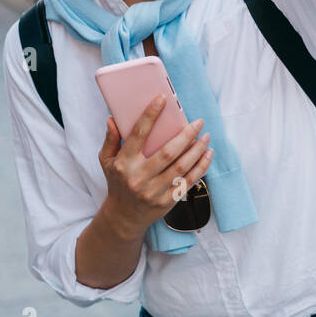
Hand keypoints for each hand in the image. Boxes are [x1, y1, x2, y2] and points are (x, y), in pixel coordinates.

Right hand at [98, 95, 212, 239]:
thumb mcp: (106, 161)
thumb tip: (113, 118)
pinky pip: (188, 181)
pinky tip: (208, 154)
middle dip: (186, 135)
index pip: (138, 135)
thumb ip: (110, 140)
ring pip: (181, 167)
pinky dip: (201, 167)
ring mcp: (154, 191)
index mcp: (124, 163)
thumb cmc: (117, 182)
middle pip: (167, 152)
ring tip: (206, 136)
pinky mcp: (167, 201)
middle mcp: (139, 177)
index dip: (150, 115)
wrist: (123, 217)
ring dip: (197, 150)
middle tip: (199, 122)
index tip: (163, 99)